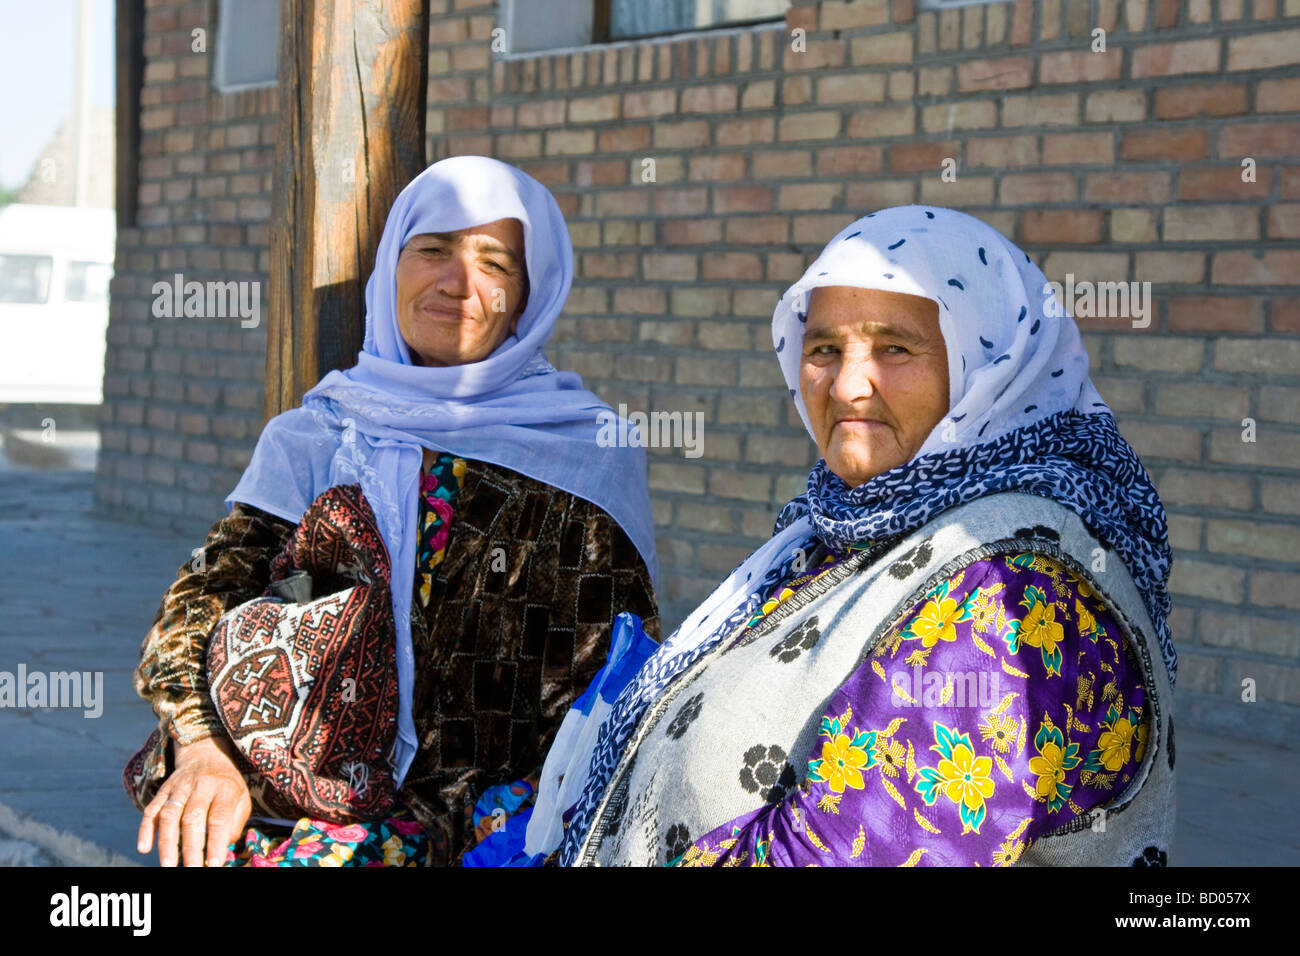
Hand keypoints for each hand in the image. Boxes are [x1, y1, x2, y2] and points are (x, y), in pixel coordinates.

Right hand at [137, 736, 251, 866]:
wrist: (206, 753)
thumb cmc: (227, 784)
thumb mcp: (241, 797)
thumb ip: (235, 822)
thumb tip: (223, 847)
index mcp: (225, 788)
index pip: (219, 817)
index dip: (216, 842)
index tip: (215, 864)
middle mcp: (201, 785)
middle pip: (192, 818)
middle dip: (191, 847)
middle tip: (192, 869)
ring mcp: (179, 787)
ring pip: (169, 815)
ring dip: (166, 842)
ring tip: (168, 865)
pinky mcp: (162, 790)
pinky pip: (151, 809)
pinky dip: (145, 829)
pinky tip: (144, 847)